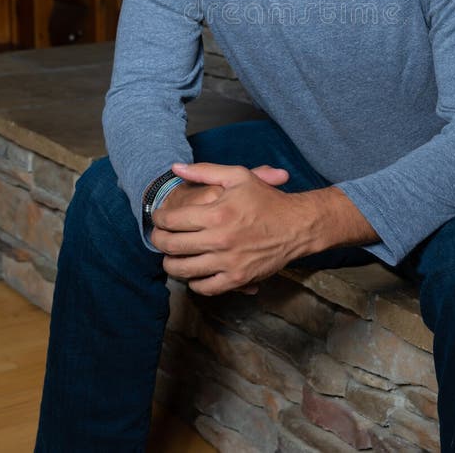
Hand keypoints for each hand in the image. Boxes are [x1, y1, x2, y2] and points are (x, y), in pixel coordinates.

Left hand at [151, 162, 299, 295]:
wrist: (296, 226)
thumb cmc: (266, 199)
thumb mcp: (237, 176)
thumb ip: (204, 171)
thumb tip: (175, 167)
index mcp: (217, 213)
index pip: (172, 220)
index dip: (158, 219)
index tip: (157, 217)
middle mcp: (220, 240)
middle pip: (172, 246)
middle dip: (158, 240)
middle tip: (158, 236)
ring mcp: (228, 262)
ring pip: (183, 270)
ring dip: (170, 263)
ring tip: (170, 255)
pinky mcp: (237, 279)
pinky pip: (205, 287)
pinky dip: (193, 281)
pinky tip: (193, 271)